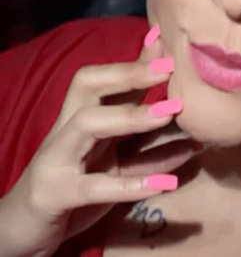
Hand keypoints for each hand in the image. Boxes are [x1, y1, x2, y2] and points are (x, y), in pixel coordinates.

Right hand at [0, 32, 192, 256]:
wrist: (22, 229)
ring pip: (87, 124)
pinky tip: (166, 182)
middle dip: (128, 74)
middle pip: (86, 86)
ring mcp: (56, 160)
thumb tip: (178, 99)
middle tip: (168, 69)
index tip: (167, 50)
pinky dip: (130, 185)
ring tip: (171, 113)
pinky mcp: (55, 195)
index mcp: (78, 116)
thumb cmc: (73, 181)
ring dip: (131, 116)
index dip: (132, 63)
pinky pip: (93, 187)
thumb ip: (136, 124)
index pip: (98, 77)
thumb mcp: (106, 150)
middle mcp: (66, 130)